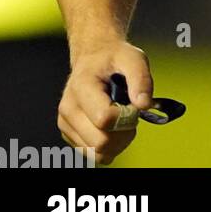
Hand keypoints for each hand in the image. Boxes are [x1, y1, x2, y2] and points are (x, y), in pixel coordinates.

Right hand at [57, 41, 153, 165]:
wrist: (94, 57)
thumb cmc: (114, 57)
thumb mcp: (133, 58)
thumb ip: (141, 79)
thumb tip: (144, 105)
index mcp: (81, 86)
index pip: (104, 118)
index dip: (127, 117)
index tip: (134, 104)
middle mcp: (68, 108)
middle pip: (99, 142)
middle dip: (124, 134)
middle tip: (131, 114)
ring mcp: (66, 123)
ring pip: (96, 153)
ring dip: (117, 143)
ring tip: (122, 120)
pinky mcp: (69, 134)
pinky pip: (93, 154)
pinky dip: (109, 146)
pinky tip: (113, 127)